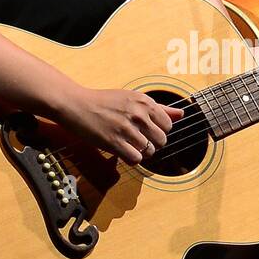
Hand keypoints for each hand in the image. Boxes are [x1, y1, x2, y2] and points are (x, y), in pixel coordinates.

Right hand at [52, 85, 182, 164]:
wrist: (76, 104)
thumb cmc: (104, 101)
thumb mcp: (133, 98)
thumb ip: (159, 108)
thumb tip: (182, 114)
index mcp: (144, 101)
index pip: (168, 125)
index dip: (158, 131)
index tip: (147, 131)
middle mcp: (138, 114)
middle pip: (161, 140)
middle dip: (152, 144)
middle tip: (138, 140)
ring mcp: (126, 129)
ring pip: (149, 151)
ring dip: (141, 152)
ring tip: (128, 145)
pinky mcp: (114, 142)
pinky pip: (135, 159)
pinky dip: (131, 159)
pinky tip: (122, 151)